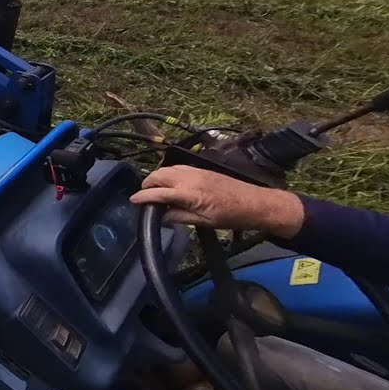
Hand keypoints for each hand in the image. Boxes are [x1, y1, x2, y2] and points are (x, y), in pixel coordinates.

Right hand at [129, 165, 305, 237]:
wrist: (255, 203)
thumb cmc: (231, 216)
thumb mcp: (204, 222)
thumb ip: (180, 217)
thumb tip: (161, 216)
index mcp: (189, 193)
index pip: (158, 193)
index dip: (142, 197)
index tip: (133, 201)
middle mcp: (189, 178)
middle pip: (158, 175)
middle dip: (147, 185)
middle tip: (143, 197)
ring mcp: (196, 171)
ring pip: (167, 169)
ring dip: (157, 177)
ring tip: (155, 191)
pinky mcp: (202, 169)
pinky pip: (178, 167)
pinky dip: (168, 173)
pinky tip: (170, 183)